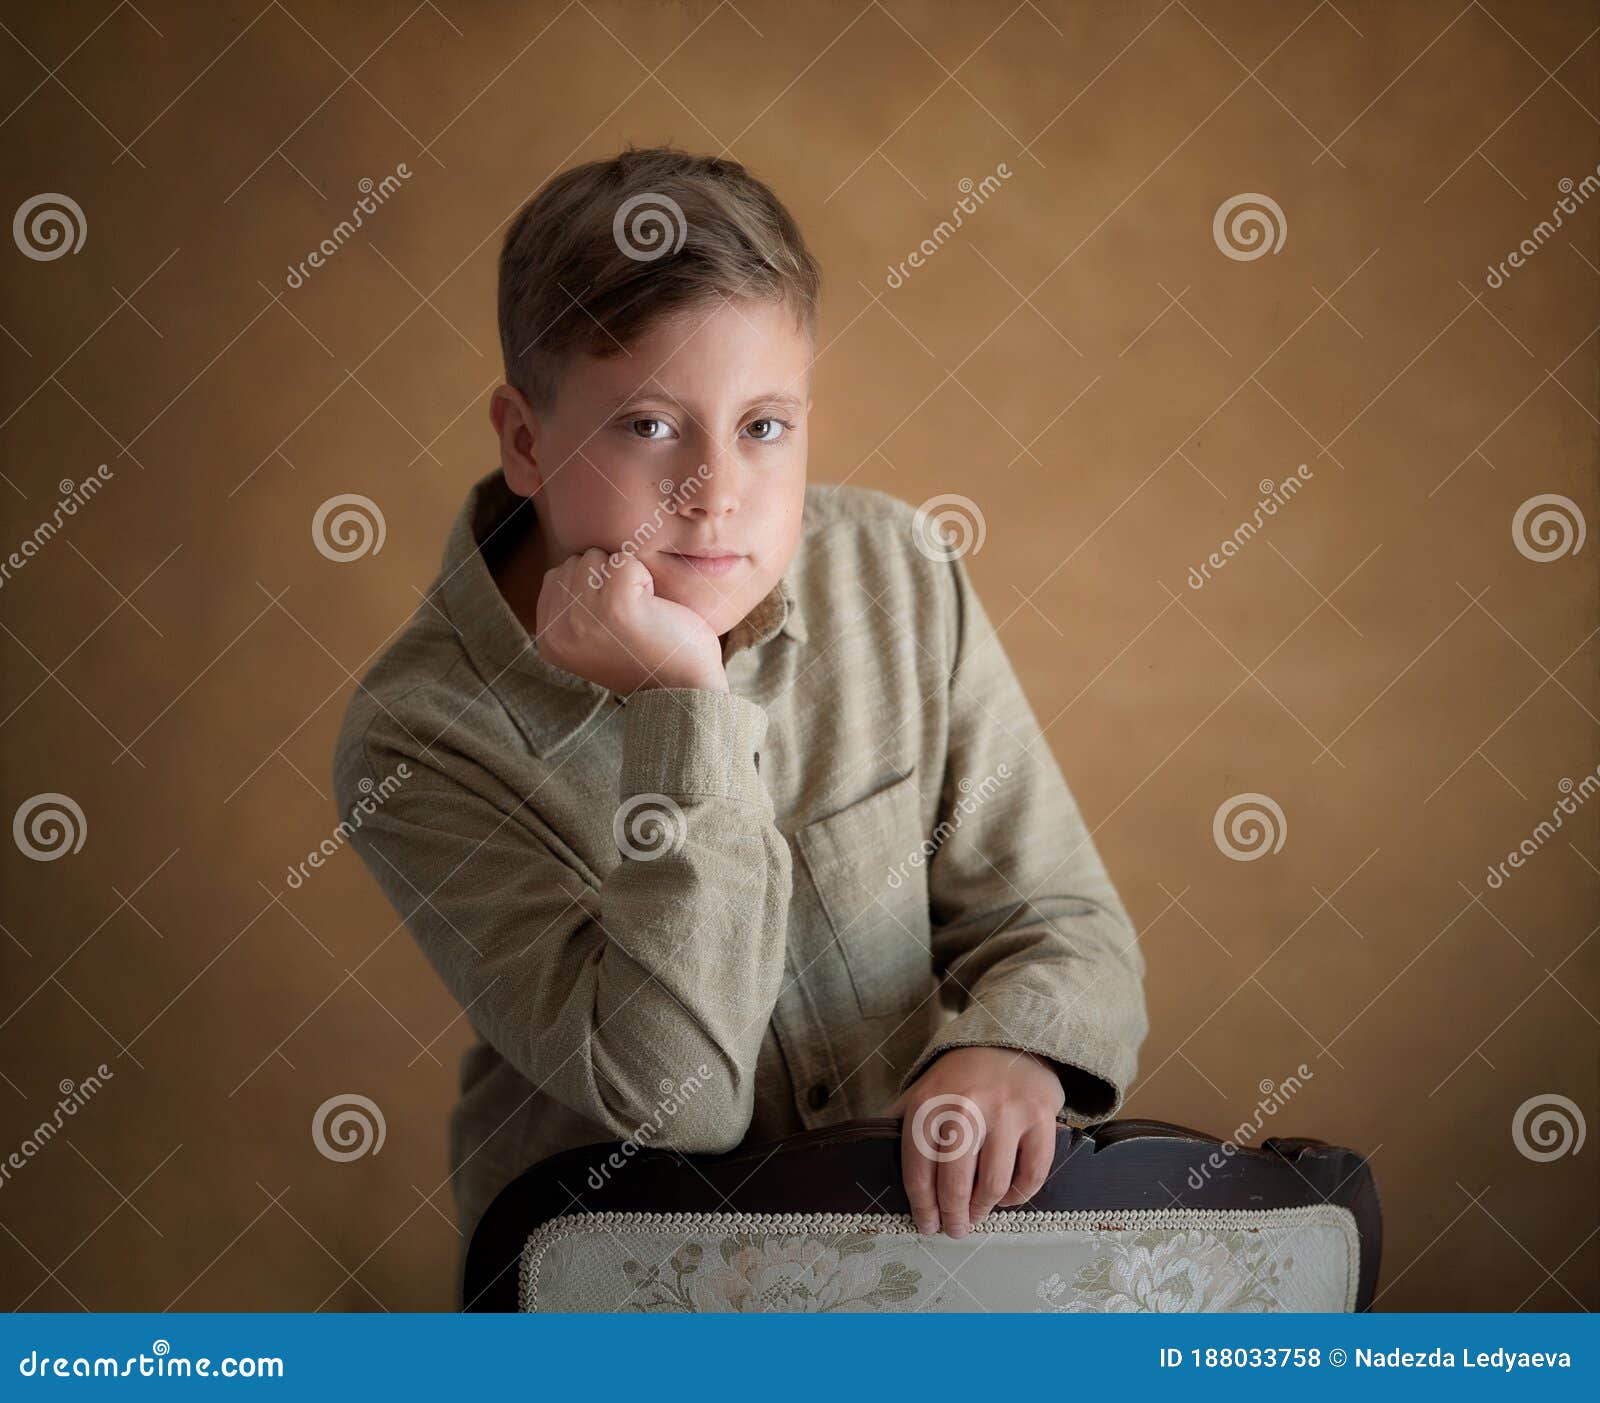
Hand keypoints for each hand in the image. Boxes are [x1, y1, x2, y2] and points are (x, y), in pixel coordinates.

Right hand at [535, 547, 727, 694]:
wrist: (681, 690)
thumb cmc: (645, 656)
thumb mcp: (592, 634)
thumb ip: (572, 603)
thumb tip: (571, 560)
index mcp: (548, 638)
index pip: (557, 574)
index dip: (593, 586)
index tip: (613, 620)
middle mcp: (558, 630)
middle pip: (577, 561)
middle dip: (609, 579)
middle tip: (630, 618)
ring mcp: (583, 617)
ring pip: (599, 557)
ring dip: (627, 577)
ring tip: (640, 613)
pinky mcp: (616, 606)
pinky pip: (626, 562)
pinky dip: (646, 579)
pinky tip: (652, 609)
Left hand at [884, 1045, 1065, 1237]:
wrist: (1009, 1039)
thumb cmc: (960, 1076)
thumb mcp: (921, 1091)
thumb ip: (901, 1124)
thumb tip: (875, 1160)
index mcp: (929, 1104)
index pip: (918, 1172)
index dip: (922, 1208)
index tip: (927, 1225)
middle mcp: (966, 1108)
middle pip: (955, 1185)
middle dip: (953, 1217)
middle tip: (955, 1229)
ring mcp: (1007, 1112)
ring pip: (993, 1185)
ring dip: (983, 1210)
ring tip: (977, 1216)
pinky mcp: (1040, 1117)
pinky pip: (1031, 1173)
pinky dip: (1018, 1195)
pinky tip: (1006, 1197)